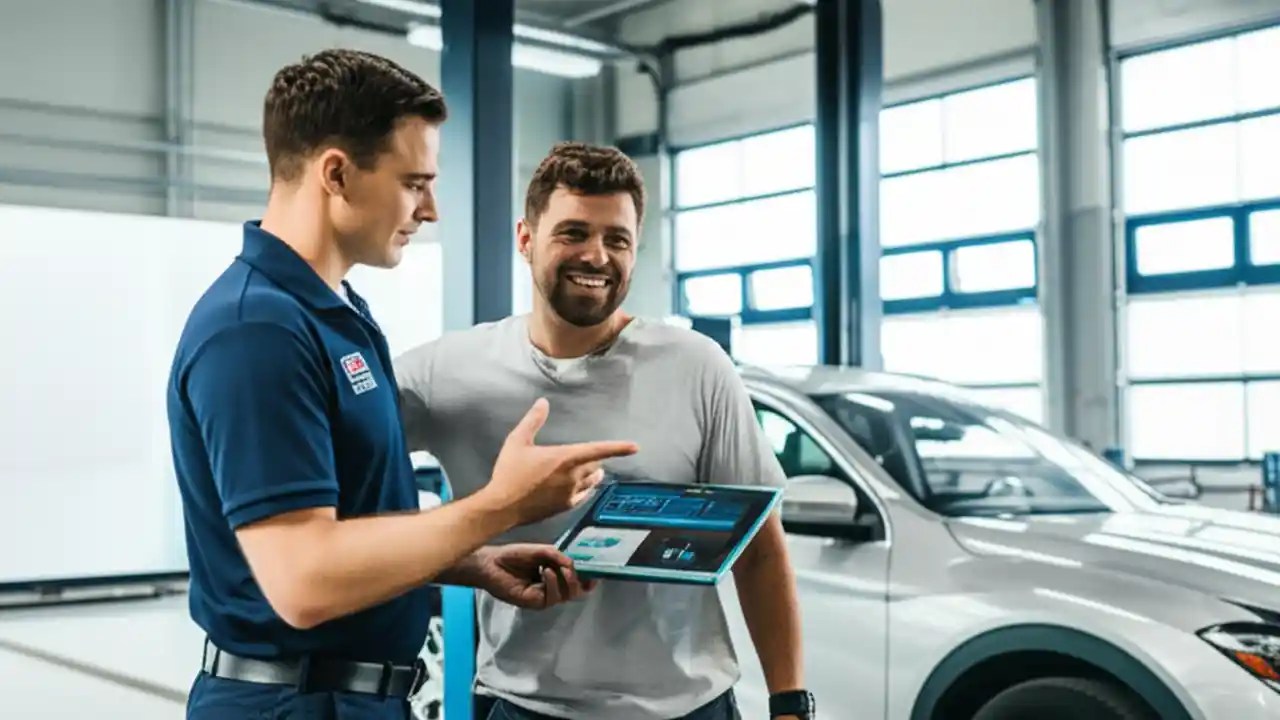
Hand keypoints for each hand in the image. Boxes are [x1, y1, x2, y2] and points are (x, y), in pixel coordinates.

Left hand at [471, 544, 596, 608]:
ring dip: (567, 581)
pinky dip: (553, 584)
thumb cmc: (513, 555)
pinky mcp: (534, 602)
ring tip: (561, 568)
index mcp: (554, 574)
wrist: (491, 563)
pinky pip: (551, 597)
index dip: (587, 579)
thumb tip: (574, 565)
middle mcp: (551, 587)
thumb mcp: (541, 551)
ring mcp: (543, 596)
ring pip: (566, 596)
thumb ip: (558, 556)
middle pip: (575, 591)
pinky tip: (547, 572)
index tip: (595, 573)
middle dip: (579, 580)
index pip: (576, 580)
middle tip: (575, 569)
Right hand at [483, 398, 637, 524]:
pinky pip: (583, 496)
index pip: (597, 450)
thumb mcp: (517, 441)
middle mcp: (572, 476)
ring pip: (592, 481)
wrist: (502, 507)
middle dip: (595, 459)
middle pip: (594, 465)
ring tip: (594, 470)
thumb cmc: (509, 472)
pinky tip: (581, 488)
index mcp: (564, 458)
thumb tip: (543, 402)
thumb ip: (532, 421)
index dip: (618, 448)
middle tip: (590, 454)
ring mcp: (570, 493)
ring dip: (593, 474)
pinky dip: (586, 489)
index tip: (635, 447)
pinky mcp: (565, 506)